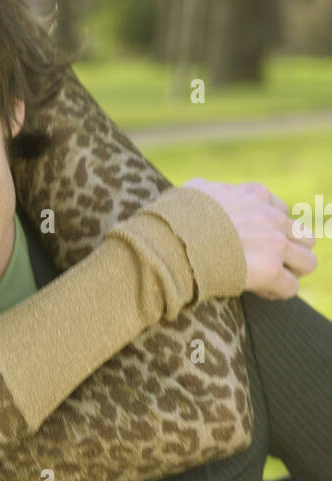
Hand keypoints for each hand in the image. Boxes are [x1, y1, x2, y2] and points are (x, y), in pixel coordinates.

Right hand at [184, 178, 317, 299]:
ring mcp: (273, 244)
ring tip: (270, 280)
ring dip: (291, 271)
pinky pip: (291, 287)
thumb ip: (207, 190)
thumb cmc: (174, 219)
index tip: (252, 243)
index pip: (279, 210)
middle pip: (302, 234)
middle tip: (267, 262)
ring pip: (307, 261)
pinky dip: (278, 291)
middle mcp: (270, 217)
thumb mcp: (193, 192)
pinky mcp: (269, 271)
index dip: (268, 230)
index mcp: (254, 195)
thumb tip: (202, 189)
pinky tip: (260, 291)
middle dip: (289, 250)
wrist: (171, 241)